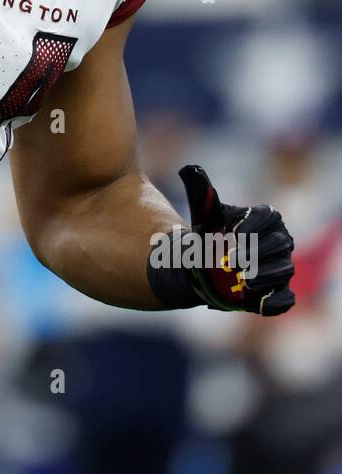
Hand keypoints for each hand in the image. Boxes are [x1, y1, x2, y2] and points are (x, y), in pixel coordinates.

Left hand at [178, 165, 295, 315]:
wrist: (205, 264)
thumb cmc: (210, 234)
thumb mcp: (204, 211)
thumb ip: (199, 189)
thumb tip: (188, 169)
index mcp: (266, 218)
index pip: (268, 217)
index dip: (253, 224)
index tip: (232, 232)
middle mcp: (279, 241)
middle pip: (280, 244)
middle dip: (257, 252)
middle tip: (232, 260)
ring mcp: (280, 267)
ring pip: (283, 270)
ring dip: (265, 275)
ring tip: (243, 279)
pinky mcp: (277, 292)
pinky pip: (286, 298)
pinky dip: (276, 302)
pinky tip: (259, 303)